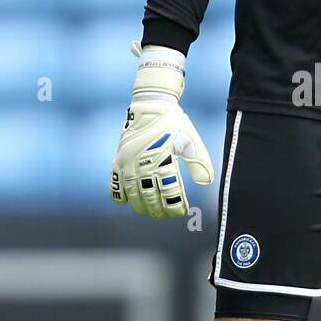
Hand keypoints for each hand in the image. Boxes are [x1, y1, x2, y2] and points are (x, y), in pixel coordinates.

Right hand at [110, 44, 213, 217]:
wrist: (151, 106)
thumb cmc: (175, 125)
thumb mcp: (192, 141)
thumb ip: (200, 162)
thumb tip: (206, 182)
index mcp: (164, 159)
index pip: (170, 192)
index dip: (175, 206)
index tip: (181, 212)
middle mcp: (144, 163)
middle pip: (150, 197)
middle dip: (159, 210)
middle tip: (165, 215)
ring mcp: (128, 163)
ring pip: (132, 195)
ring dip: (141, 206)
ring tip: (149, 211)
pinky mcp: (118, 160)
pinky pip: (114, 185)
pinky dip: (120, 196)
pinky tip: (128, 201)